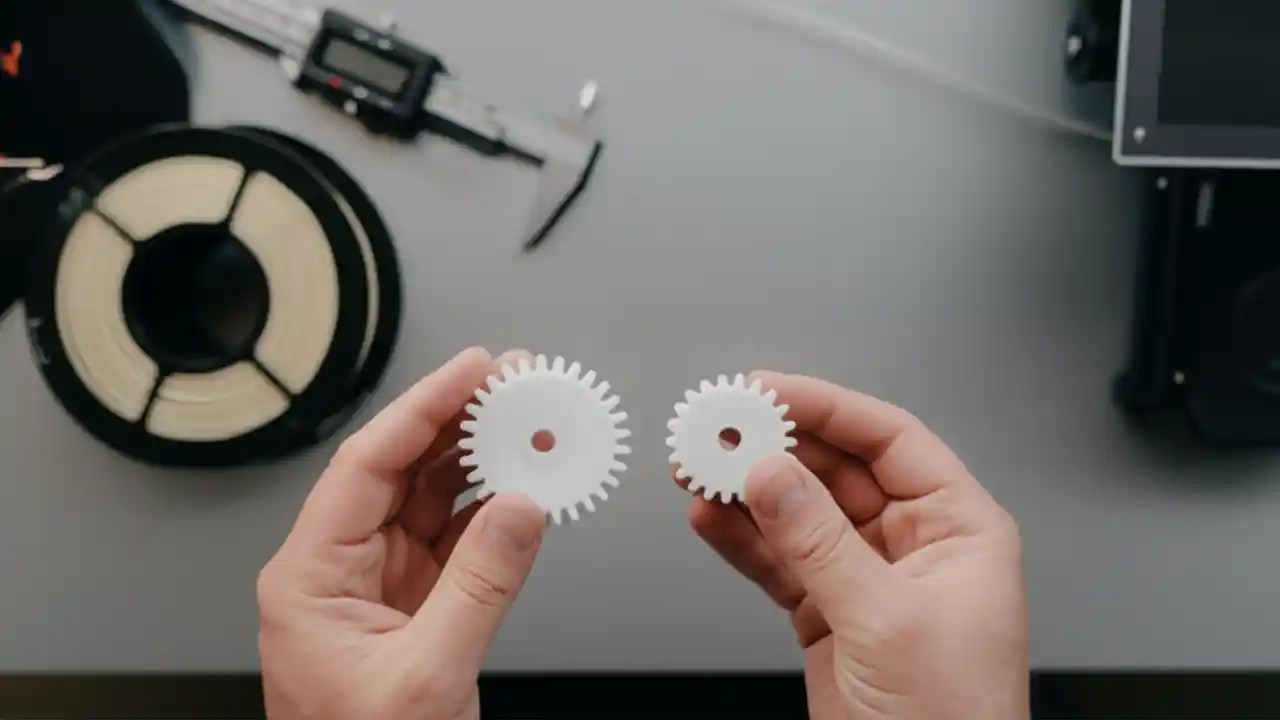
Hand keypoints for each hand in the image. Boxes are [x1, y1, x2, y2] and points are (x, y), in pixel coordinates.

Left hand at [257, 348, 546, 719]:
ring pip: (433, 499)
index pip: (368, 466)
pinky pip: (457, 539)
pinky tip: (525, 484)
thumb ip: (481, 586)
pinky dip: (494, 510)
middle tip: (515, 384)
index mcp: (310, 578)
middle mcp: (340, 571)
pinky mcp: (416, 606)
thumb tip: (522, 508)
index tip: (472, 370)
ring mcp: (380, 586)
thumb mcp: (425, 676)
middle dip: (460, 423)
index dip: (423, 408)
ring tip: (529, 422)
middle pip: (401, 472)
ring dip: (482, 460)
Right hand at [682, 372, 1027, 719]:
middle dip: (774, 447)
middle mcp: (914, 546)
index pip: (889, 440)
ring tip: (697, 466)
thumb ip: (820, 542)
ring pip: (798, 513)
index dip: (826, 408)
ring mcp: (867, 580)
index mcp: (959, 530)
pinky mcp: (829, 615)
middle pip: (835, 471)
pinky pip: (779, 561)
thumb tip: (771, 474)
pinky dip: (741, 541)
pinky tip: (710, 518)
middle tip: (718, 429)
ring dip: (746, 490)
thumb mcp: (886, 621)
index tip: (768, 391)